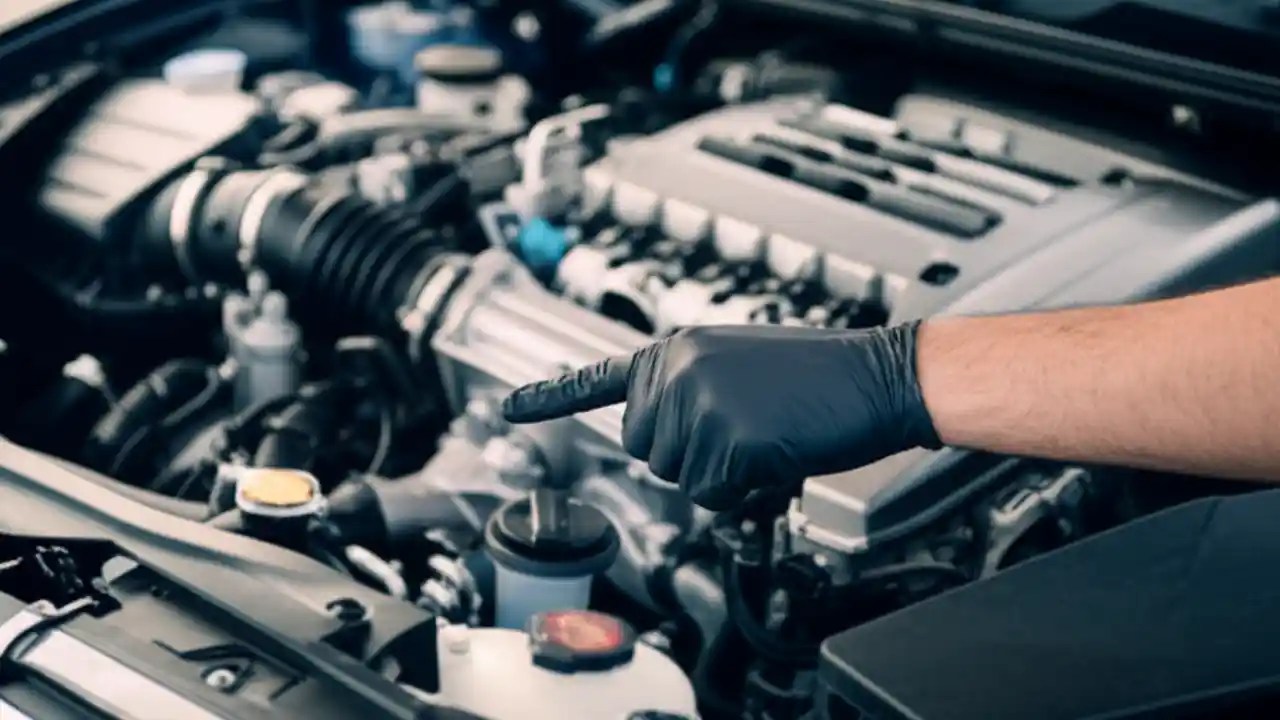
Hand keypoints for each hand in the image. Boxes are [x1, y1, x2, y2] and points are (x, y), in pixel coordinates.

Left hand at [501, 323, 940, 509]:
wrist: (881, 375)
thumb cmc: (822, 376)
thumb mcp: (740, 367)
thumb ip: (689, 393)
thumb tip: (659, 439)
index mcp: (678, 348)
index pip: (602, 379)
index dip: (552, 398)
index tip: (508, 409)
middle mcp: (675, 371)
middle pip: (646, 451)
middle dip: (691, 457)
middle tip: (747, 430)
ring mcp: (696, 404)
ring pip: (679, 479)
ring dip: (722, 474)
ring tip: (768, 434)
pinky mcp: (722, 440)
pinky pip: (713, 496)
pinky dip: (744, 490)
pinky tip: (776, 452)